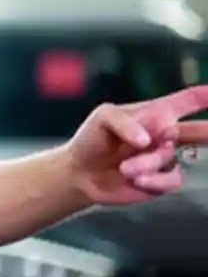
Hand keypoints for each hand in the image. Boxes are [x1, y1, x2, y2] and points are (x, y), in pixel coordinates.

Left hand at [68, 85, 207, 203]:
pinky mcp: (162, 180)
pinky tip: (136, 180)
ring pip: (171, 156)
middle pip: (199, 131)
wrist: (81, 173)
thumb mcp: (102, 118)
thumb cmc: (92, 139)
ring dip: (147, 162)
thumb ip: (124, 121)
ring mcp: (165, 157)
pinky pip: (172, 179)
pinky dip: (154, 180)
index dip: (204, 96)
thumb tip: (147, 140)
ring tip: (125, 167)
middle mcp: (165, 134)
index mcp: (154, 113)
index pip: (186, 101)